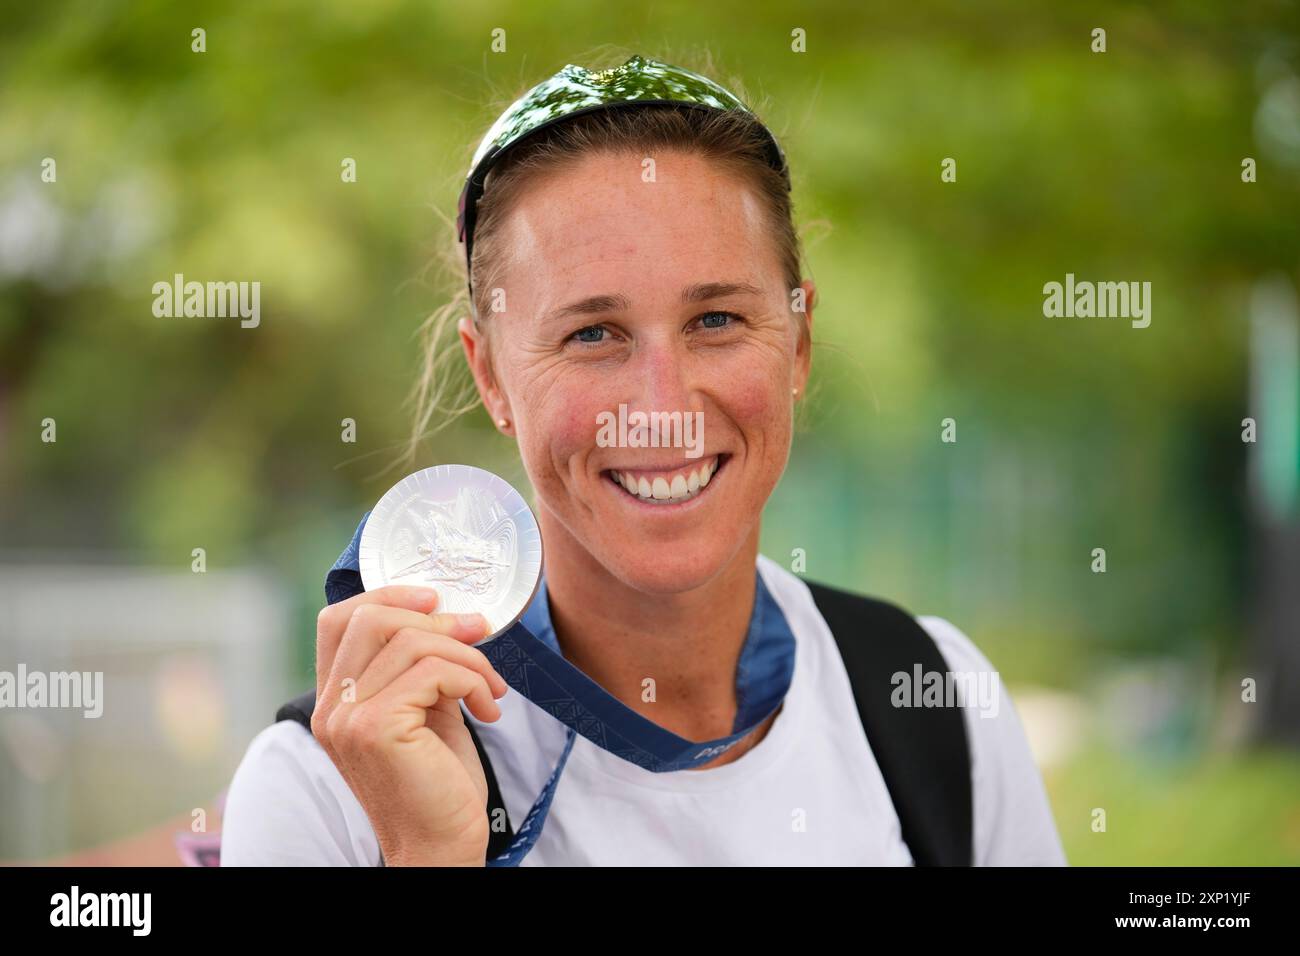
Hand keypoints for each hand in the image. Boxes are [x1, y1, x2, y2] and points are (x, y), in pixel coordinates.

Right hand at [311, 586, 507, 865]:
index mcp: (334, 699)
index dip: (389, 595)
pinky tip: (488, 708)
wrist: (440, 845)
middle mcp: (330, 707)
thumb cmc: (438, 783)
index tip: (437, 600)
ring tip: (490, 687)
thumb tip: (455, 616)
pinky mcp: (376, 728)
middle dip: (437, 619)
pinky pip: (433, 671)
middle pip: (372, 618)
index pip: (339, 619)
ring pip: (412, 641)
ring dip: (468, 655)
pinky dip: (473, 679)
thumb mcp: (427, 710)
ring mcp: (348, 718)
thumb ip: (424, 667)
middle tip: (479, 635)